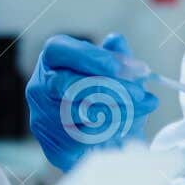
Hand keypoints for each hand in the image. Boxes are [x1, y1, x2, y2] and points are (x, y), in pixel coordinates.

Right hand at [26, 33, 157, 171]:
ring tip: (143, 105)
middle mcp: (40, 87)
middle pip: (67, 82)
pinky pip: (83, 135)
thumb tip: (116, 41)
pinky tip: (129, 123)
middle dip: (109, 87)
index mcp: (53, 61)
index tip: (117, 66)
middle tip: (140, 92)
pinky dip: (112, 128)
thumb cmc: (111, 98)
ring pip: (77, 110)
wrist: (111, 141)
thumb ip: (117, 56)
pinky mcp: (54, 144)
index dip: (86, 56)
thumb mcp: (118, 73)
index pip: (58, 50)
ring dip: (117, 108)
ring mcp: (43, 117)